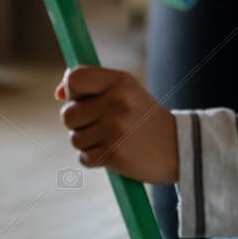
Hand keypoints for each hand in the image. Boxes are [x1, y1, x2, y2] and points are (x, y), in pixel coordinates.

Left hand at [56, 66, 178, 185]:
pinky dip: (94, 158)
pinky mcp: (114, 154)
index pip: (75, 79)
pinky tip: (114, 153)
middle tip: (99, 124)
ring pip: (74, 138)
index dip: (71, 91)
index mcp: (120, 81)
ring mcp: (115, 129)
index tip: (80, 99)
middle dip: (78, 123)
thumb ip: (92, 85)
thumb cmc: (143, 117)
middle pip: (68, 114)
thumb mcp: (125, 91)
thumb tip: (58, 93)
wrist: (179, 148)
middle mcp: (117, 102)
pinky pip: (84, 158)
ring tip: (111, 139)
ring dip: (87, 142)